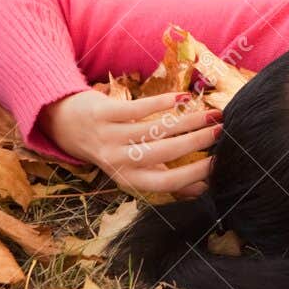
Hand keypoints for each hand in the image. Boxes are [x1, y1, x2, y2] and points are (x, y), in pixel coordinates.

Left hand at [38, 90, 221, 196]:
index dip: (195, 174)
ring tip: (211, 114)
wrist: (67, 127)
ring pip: (156, 129)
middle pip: (165, 153)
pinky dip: (164, 102)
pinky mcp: (104, 113)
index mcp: (128, 180)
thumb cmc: (112, 151)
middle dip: (197, 141)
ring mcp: (109, 137)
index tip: (220, 160)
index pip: (167, 182)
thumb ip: (165, 178)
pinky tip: (183, 98)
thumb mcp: (135, 170)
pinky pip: (139, 108)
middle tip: (222, 131)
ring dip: (188, 121)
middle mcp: (117, 161)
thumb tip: (203, 189)